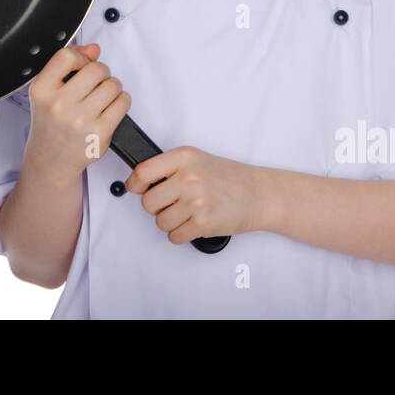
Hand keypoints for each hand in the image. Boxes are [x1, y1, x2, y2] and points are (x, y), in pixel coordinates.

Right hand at [22, 43, 131, 188]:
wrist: (51, 159)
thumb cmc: (51, 122)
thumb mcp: (48, 91)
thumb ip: (68, 64)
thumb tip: (94, 49)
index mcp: (42, 90)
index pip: (67, 56)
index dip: (80, 57)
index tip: (82, 65)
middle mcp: (59, 105)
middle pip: (96, 69)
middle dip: (101, 72)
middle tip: (96, 82)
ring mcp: (80, 121)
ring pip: (112, 85)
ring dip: (112, 87)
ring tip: (102, 96)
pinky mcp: (99, 134)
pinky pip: (123, 103)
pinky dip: (121, 101)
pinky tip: (110, 107)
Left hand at [125, 146, 269, 243]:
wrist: (260, 194)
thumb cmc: (230, 177)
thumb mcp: (197, 159)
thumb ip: (170, 167)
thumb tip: (139, 181)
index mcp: (184, 157)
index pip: (142, 172)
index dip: (134, 185)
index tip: (137, 189)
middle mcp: (188, 177)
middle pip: (148, 202)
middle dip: (157, 207)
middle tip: (173, 203)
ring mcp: (196, 201)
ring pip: (160, 222)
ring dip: (171, 222)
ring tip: (188, 213)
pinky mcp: (203, 223)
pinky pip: (174, 236)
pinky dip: (181, 234)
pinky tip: (193, 223)